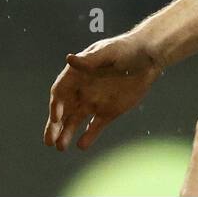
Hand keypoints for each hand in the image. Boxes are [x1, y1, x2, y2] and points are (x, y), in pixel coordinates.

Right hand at [44, 34, 160, 151]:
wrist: (148, 58)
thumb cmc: (126, 49)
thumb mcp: (108, 52)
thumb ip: (90, 60)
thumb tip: (69, 58)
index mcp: (77, 73)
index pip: (60, 91)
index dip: (56, 105)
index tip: (56, 118)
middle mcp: (81, 89)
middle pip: (64, 110)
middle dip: (54, 126)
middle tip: (49, 141)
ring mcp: (94, 101)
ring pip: (75, 121)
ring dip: (67, 133)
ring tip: (61, 147)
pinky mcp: (108, 112)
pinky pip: (95, 127)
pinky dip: (88, 137)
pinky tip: (82, 146)